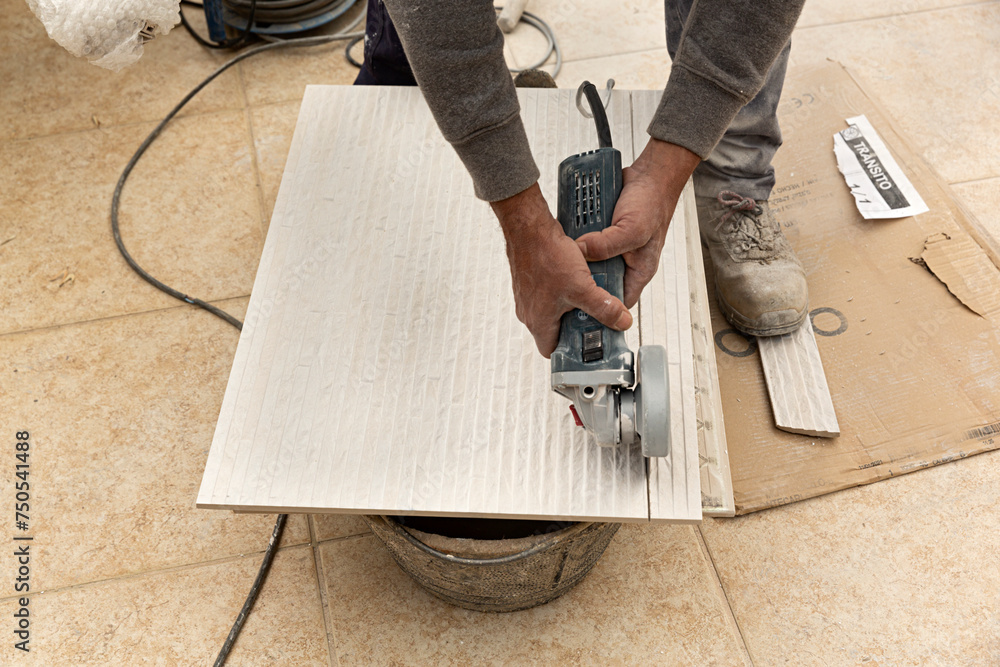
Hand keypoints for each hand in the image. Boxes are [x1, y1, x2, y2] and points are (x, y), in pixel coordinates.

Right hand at [491, 183, 632, 357]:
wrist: (529, 227)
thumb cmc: (546, 255)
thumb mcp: (582, 287)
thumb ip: (604, 307)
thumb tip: (621, 321)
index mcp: (538, 321)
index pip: (553, 351)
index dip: (570, 351)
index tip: (587, 345)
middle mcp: (529, 312)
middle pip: (555, 331)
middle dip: (575, 326)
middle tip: (592, 317)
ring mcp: (527, 296)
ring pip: (552, 311)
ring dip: (570, 307)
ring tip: (586, 295)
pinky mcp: (529, 281)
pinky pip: (547, 294)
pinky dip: (563, 291)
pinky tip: (575, 278)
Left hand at [575, 139, 699, 307]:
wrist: (647, 175)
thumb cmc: (651, 204)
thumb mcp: (632, 229)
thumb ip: (607, 245)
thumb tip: (579, 253)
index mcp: (638, 272)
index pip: (617, 301)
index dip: (600, 308)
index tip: (578, 307)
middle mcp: (623, 263)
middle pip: (597, 284)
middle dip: (580, 282)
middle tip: (560, 282)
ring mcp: (610, 250)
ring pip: (587, 264)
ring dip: (575, 261)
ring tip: (556, 262)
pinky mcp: (599, 236)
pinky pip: (583, 245)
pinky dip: (574, 242)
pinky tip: (561, 242)